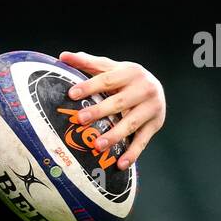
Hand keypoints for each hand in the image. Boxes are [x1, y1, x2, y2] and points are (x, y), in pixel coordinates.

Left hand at [58, 51, 166, 168]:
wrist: (157, 88)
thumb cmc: (126, 79)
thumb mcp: (111, 68)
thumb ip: (88, 63)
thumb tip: (63, 56)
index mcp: (130, 73)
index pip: (107, 79)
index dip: (89, 86)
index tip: (72, 94)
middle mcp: (144, 89)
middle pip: (119, 102)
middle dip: (100, 111)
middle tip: (80, 120)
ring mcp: (152, 108)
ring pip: (131, 123)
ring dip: (114, 135)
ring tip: (97, 145)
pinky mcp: (156, 124)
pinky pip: (142, 141)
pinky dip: (132, 154)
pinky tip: (120, 164)